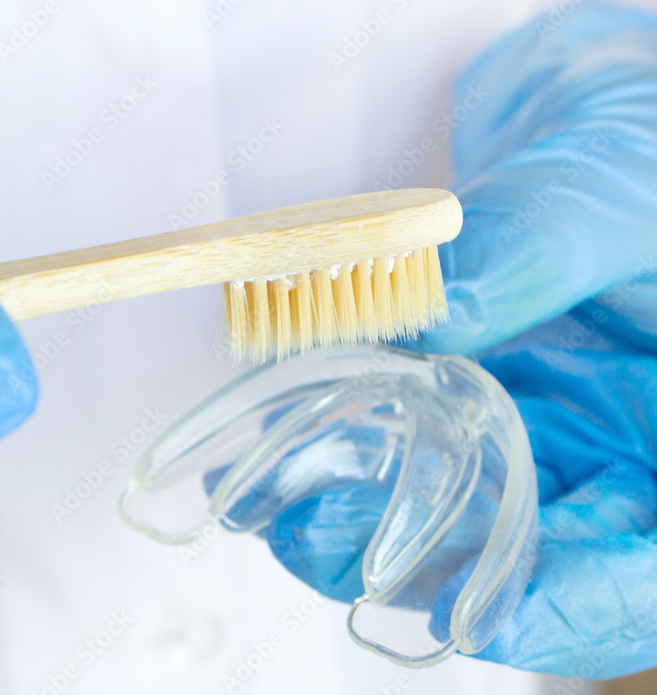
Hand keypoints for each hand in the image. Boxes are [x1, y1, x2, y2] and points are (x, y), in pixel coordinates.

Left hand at [268, 3, 656, 677]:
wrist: (591, 103)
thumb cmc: (647, 127)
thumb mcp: (622, 174)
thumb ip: (547, 239)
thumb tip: (444, 308)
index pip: (650, 562)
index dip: (579, 608)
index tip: (479, 617)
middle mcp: (611, 442)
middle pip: (532, 551)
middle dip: (421, 562)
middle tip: (318, 537)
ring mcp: (531, 418)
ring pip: (449, 506)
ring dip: (359, 515)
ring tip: (275, 503)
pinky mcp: (460, 387)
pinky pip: (398, 434)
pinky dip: (339, 447)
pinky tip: (279, 442)